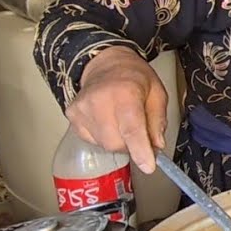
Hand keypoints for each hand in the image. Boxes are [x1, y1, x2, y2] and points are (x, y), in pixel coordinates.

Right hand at [66, 46, 168, 172]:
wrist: (106, 63)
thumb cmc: (134, 77)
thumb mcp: (157, 93)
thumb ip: (158, 121)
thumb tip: (156, 145)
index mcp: (125, 92)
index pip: (132, 129)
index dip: (140, 151)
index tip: (148, 166)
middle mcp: (99, 101)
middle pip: (116, 143)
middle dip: (131, 145)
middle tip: (138, 132)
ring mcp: (82, 109)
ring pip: (104, 145)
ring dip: (118, 141)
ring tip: (121, 121)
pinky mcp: (72, 116)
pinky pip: (91, 140)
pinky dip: (104, 137)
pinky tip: (108, 121)